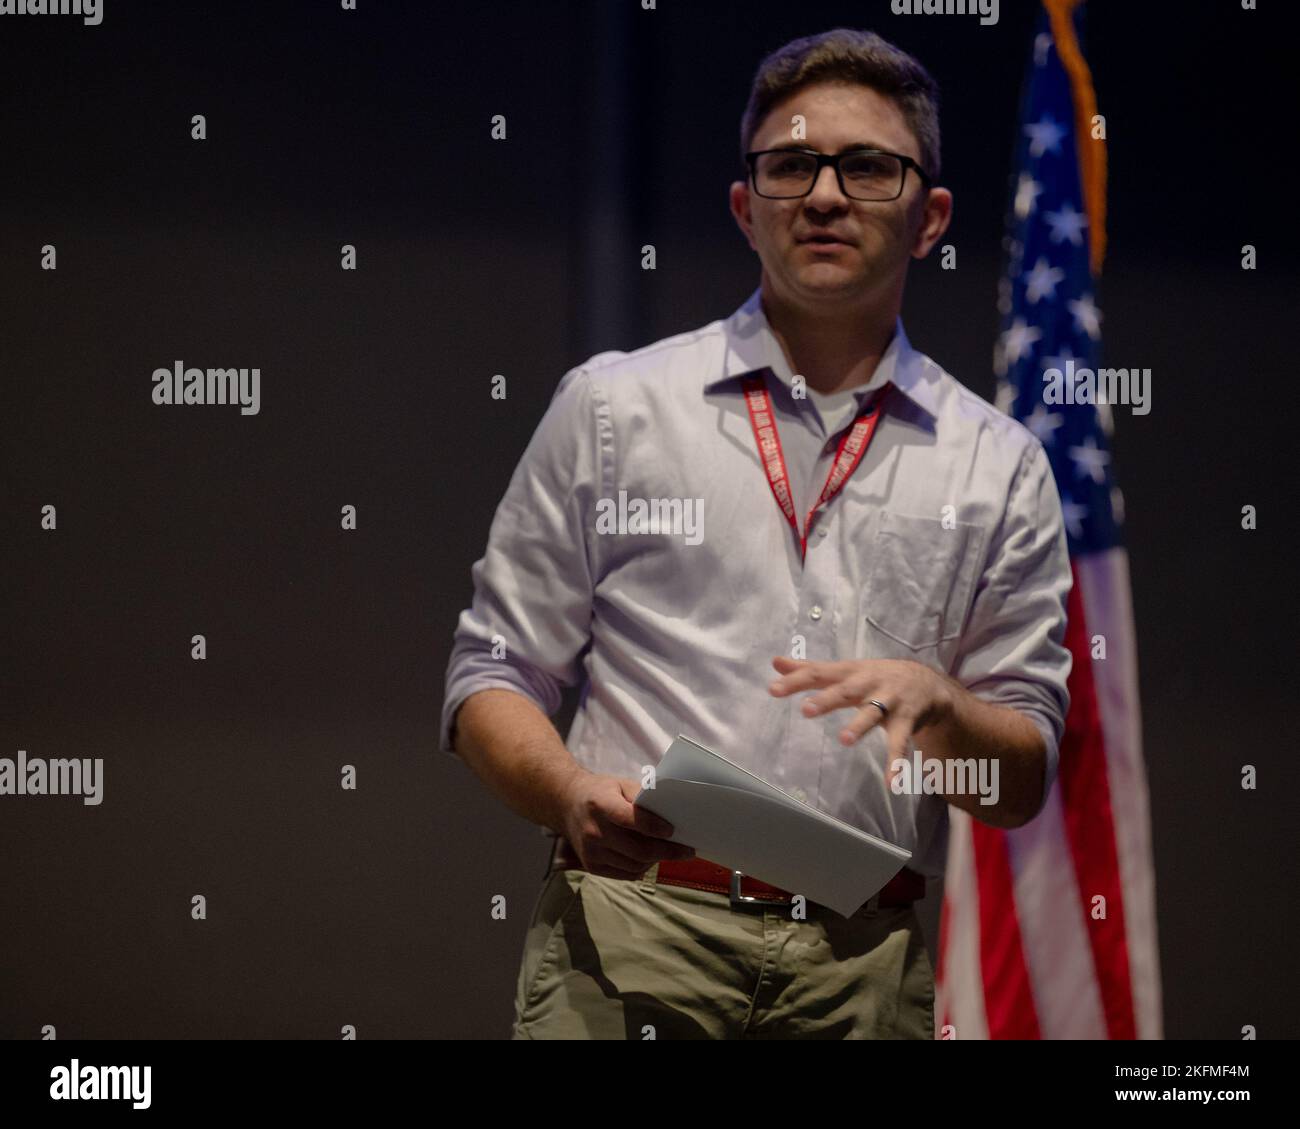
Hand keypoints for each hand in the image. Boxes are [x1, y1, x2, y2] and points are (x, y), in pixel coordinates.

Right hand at [557, 771, 695, 879]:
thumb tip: (670, 814)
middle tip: (686, 850)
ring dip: (657, 860)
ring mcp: (591, 852)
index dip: (654, 827)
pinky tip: (651, 858)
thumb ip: (643, 797)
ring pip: (635, 865)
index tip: (673, 830)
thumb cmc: (600, 792)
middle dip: (667, 852)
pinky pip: (626, 874)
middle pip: (638, 849)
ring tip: (669, 852)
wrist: (566, 805)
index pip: (630, 819)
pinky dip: (643, 868)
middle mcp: (593, 831)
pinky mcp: (592, 867)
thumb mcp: (620, 784)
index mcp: (600, 804)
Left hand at [768, 656, 955, 778]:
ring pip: (873, 713)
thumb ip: (810, 669)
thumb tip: (775, 662)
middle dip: (827, 700)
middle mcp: (868, 684)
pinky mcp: (906, 720)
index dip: (795, 681)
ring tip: (844, 740)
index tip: (772, 690)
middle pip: (844, 691)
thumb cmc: (874, 677)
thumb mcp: (844, 670)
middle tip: (806, 709)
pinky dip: (896, 763)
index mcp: (848, 672)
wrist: (926, 681)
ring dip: (859, 726)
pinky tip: (891, 782)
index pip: (818, 674)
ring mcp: (889, 701)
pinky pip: (900, 742)